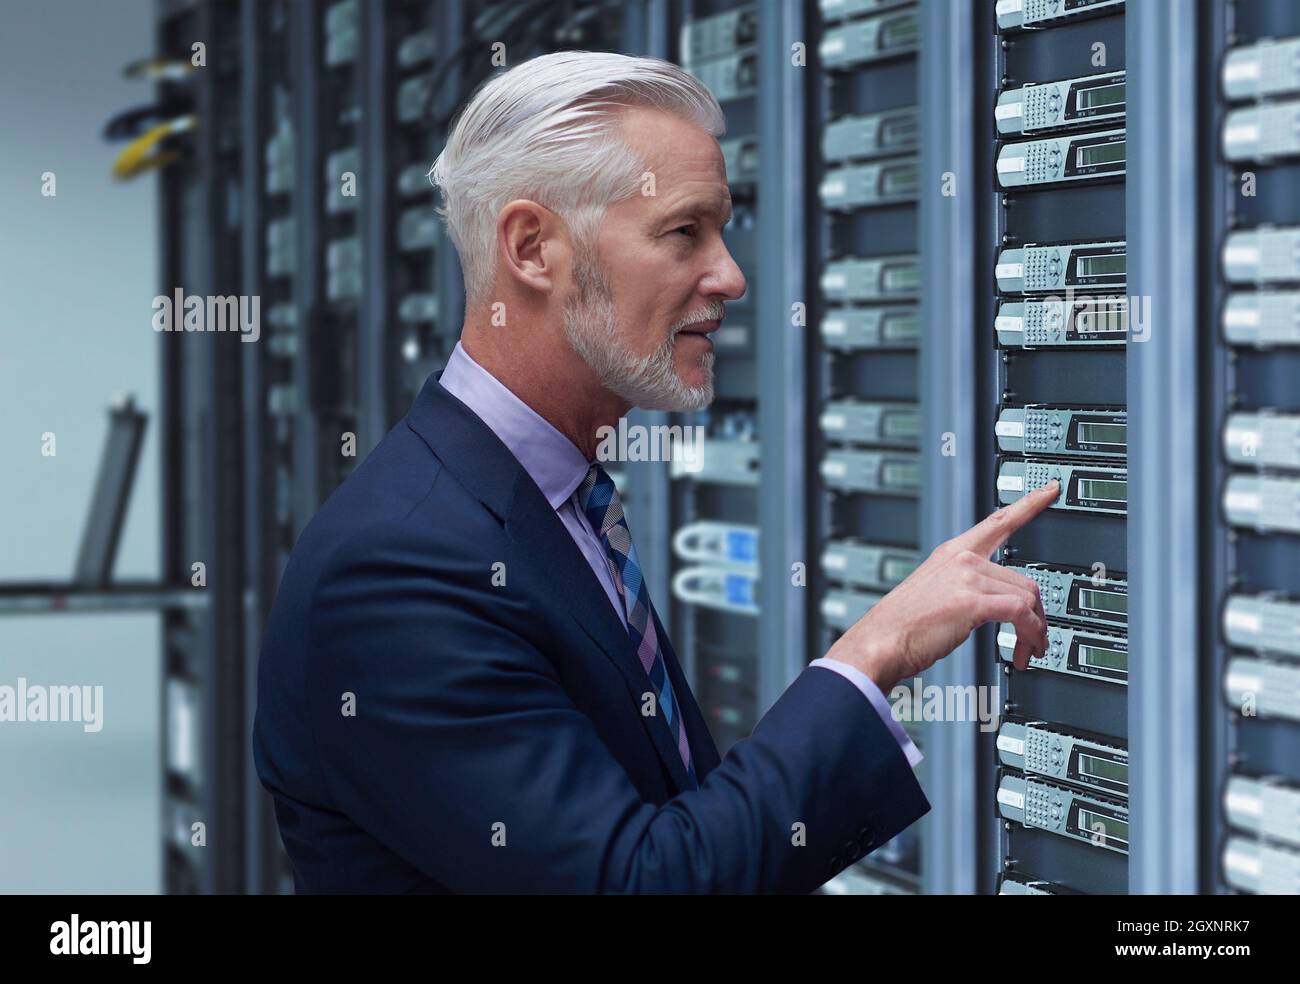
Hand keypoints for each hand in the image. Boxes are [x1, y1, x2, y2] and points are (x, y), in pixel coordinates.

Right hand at [823, 481, 1058, 691]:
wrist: (880, 642)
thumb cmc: (902, 625)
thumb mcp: (934, 592)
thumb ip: (964, 587)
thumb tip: (995, 604)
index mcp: (953, 552)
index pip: (999, 521)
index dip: (1029, 503)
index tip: (1050, 489)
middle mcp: (962, 559)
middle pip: (1026, 580)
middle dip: (1037, 616)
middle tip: (1033, 640)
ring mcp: (967, 577)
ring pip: (1028, 598)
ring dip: (1035, 631)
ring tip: (1027, 651)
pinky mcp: (971, 601)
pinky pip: (1021, 613)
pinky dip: (1031, 634)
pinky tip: (1025, 649)